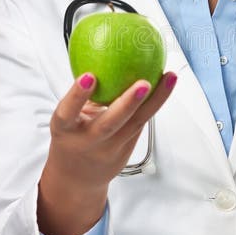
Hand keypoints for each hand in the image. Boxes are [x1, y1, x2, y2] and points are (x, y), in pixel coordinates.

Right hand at [45, 71, 176, 189]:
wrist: (77, 178)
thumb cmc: (73, 137)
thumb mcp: (69, 118)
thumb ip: (83, 95)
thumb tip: (100, 56)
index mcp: (66, 130)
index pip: (68, 113)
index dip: (77, 96)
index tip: (88, 77)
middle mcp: (89, 141)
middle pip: (110, 124)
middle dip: (127, 104)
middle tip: (143, 83)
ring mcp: (110, 149)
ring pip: (136, 124)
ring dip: (155, 100)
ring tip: (168, 78)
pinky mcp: (127, 151)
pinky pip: (142, 123)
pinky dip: (154, 103)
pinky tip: (166, 85)